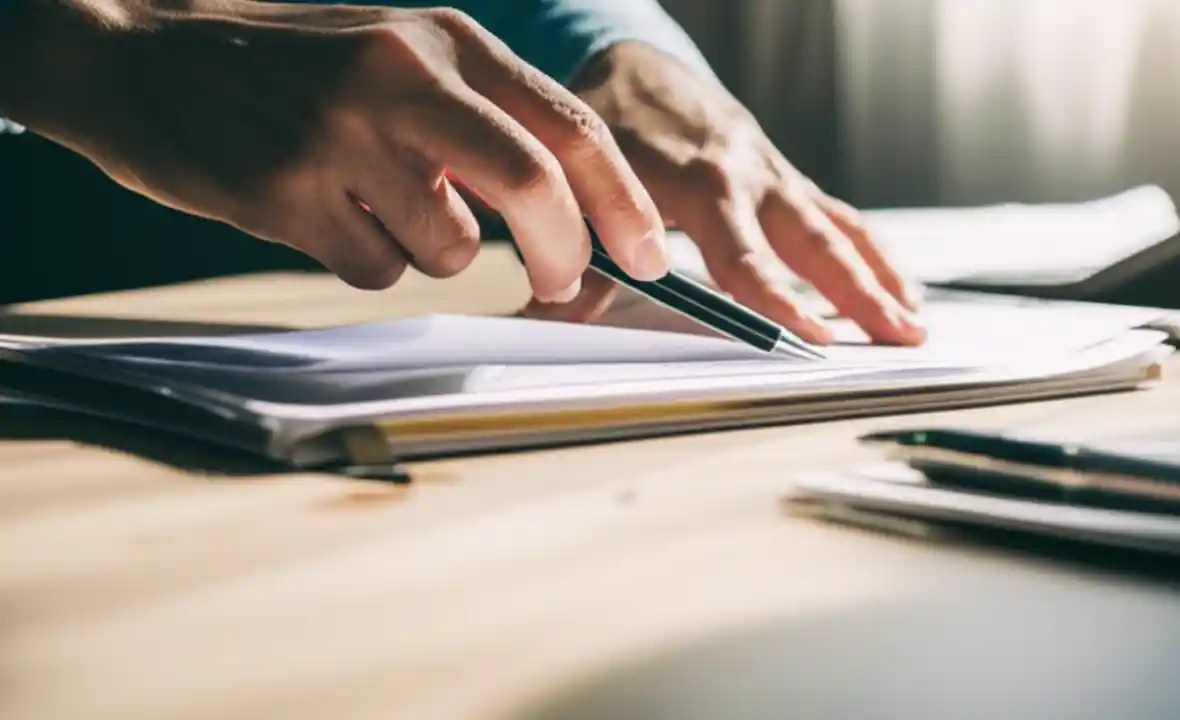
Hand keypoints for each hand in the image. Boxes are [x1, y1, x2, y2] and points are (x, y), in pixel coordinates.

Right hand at [0, 0, 667, 300]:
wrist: (137, 53)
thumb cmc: (288, 68)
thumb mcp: (396, 58)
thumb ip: (481, 122)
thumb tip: (575, 215)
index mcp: (444, 39)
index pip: (570, 123)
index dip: (623, 200)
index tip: (652, 257)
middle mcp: (401, 74)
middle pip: (533, 184)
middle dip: (565, 253)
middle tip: (562, 283)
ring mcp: (340, 131)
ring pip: (449, 248)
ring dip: (425, 248)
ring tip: (363, 199)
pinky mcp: (284, 189)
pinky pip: (373, 268)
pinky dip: (359, 256)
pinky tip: (312, 207)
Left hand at [529, 42, 924, 345]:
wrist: (638, 70)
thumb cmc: (610, 129)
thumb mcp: (587, 185)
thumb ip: (579, 258)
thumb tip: (556, 317)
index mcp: (697, 183)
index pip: (744, 255)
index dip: (777, 298)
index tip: (811, 338)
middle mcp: (748, 177)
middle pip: (812, 242)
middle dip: (856, 293)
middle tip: (895, 339)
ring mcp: (775, 174)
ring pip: (838, 227)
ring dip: (879, 277)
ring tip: (913, 325)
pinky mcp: (787, 176)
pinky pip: (840, 215)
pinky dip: (873, 251)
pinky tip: (900, 286)